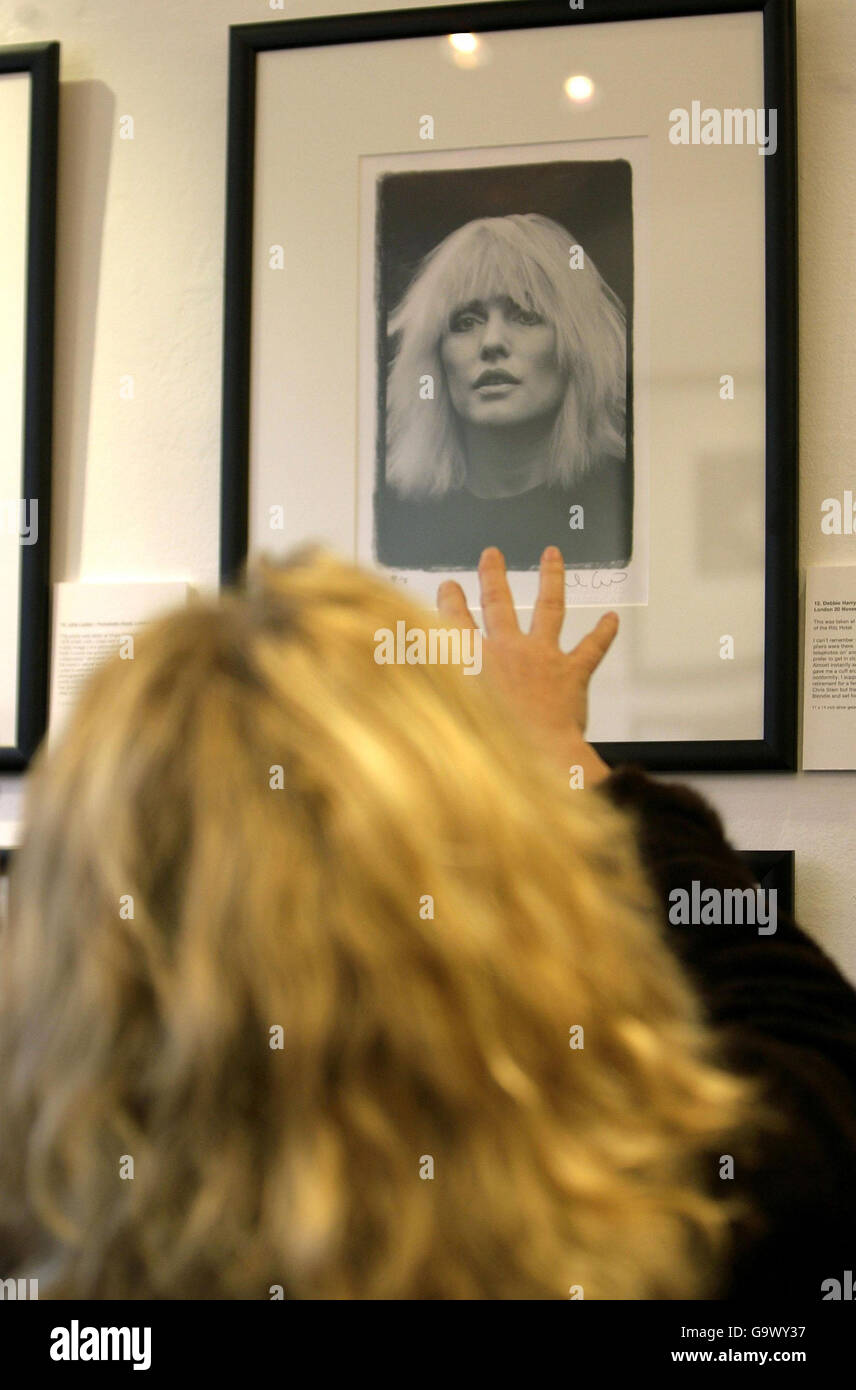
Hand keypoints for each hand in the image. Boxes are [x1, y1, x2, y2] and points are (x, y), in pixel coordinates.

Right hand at [436, 546, 618, 784]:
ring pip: (549, 608)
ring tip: (552, 555)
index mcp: (475, 663)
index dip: (450, 602)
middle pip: (498, 604)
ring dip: (551, 578)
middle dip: (493, 577)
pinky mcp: (572, 674)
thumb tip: (416, 691)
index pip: (455, 624)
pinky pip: (592, 648)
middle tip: (492, 555)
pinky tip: (613, 618)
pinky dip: (603, 633)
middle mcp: (508, 651)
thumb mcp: (450, 718)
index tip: (448, 586)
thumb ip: (437, 697)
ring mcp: (543, 658)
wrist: (536, 757)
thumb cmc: (493, 746)